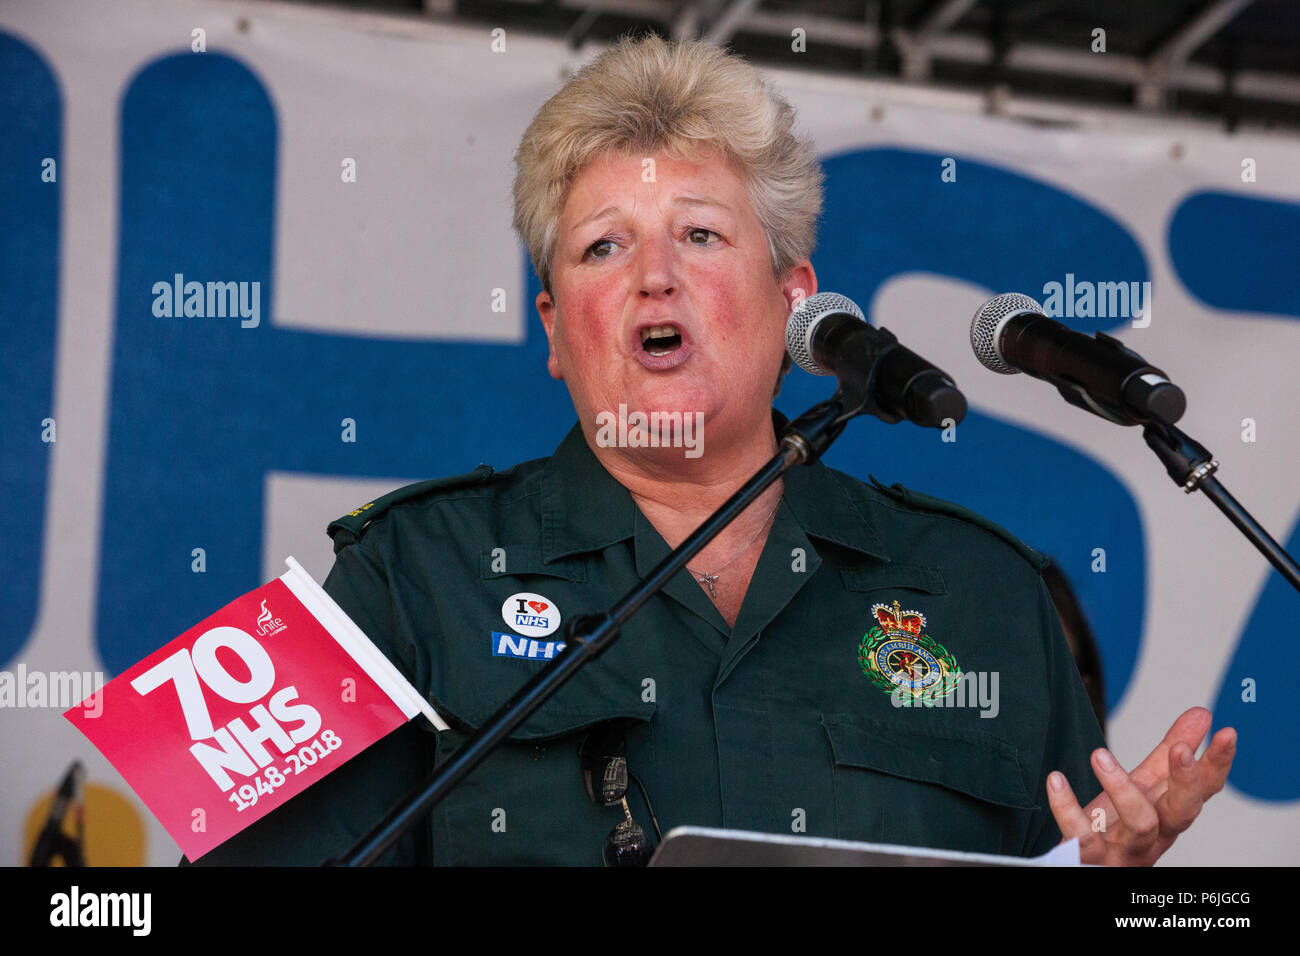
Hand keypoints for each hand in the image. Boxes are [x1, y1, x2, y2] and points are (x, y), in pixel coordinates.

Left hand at [1046, 706, 1235, 865]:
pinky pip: (1083, 839)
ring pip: (1139, 825)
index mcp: (1170, 814)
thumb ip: (1167, 755)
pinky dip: (1068, 810)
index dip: (1217, 764)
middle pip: (1182, 813)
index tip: (1227, 731)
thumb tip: (1203, 714)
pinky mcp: (1093, 861)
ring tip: (1099, 754)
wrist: (1085, 866)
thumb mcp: (1145, 788)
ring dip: (1122, 788)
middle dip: (1186, 782)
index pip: (1203, 790)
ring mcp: (1125, 850)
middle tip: (1180, 749)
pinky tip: (1056, 781)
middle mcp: (1155, 836)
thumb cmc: (1117, 826)